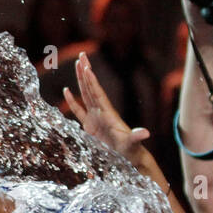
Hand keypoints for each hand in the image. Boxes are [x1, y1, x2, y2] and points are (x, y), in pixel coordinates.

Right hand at [63, 51, 152, 166]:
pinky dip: (72, 101)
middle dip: (86, 72)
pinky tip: (66, 91)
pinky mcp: (89, 126)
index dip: (91, 81)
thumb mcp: (132, 143)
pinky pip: (78, 110)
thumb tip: (146, 133)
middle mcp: (101, 111)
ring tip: (77, 65)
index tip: (87, 67)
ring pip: (85, 94)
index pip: (98, 93)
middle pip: (91, 87)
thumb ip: (136, 137)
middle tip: (81, 56)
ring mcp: (95, 117)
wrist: (129, 157)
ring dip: (81, 80)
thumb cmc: (131, 150)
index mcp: (108, 113)